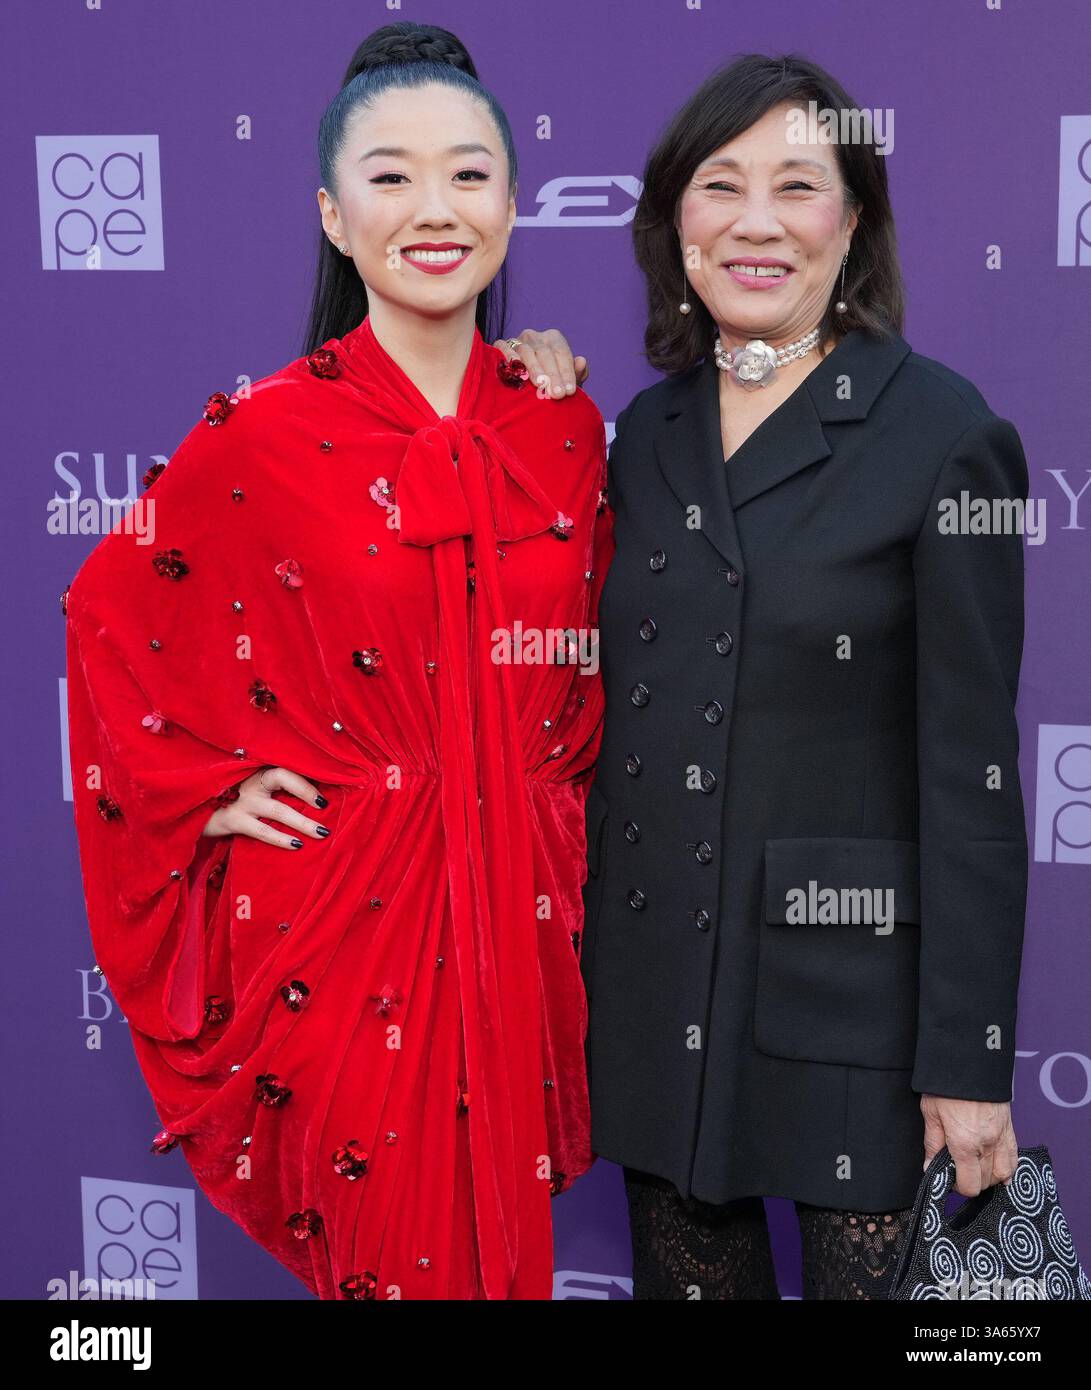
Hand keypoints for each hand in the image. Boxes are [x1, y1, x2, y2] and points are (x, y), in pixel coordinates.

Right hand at [201, 765, 329, 848]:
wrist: (194, 811)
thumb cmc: (231, 799)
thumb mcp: (250, 787)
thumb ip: (272, 788)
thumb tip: (310, 800)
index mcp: (257, 770)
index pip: (286, 767)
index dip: (306, 779)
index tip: (323, 793)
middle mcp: (250, 782)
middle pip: (283, 778)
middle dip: (308, 792)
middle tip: (325, 807)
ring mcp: (241, 801)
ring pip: (279, 810)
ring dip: (303, 822)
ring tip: (322, 833)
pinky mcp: (233, 820)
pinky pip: (262, 830)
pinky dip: (281, 838)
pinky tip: (296, 845)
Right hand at [493, 328, 588, 397]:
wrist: (520, 386)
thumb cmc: (548, 384)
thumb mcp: (564, 381)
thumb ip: (576, 374)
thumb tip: (581, 361)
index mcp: (554, 339)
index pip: (562, 353)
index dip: (567, 373)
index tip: (570, 391)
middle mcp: (535, 336)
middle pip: (546, 353)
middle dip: (552, 375)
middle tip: (557, 394)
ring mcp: (517, 340)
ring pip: (527, 352)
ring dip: (534, 369)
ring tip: (540, 384)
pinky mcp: (501, 346)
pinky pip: (504, 348)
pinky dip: (509, 358)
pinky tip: (516, 371)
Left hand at [920, 1094, 1017, 1196]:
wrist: (970, 1061)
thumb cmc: (947, 1085)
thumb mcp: (930, 1113)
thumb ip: (932, 1143)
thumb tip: (930, 1168)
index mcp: (965, 1144)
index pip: (969, 1185)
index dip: (958, 1188)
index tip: (949, 1180)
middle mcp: (986, 1144)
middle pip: (986, 1182)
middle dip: (972, 1182)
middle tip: (958, 1171)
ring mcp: (1001, 1137)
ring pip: (1003, 1174)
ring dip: (990, 1177)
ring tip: (976, 1169)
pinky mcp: (1009, 1129)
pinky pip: (1014, 1158)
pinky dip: (1007, 1168)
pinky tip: (997, 1168)